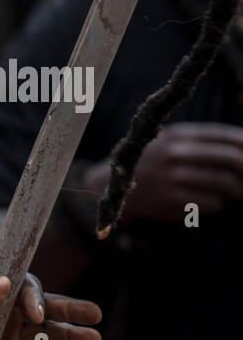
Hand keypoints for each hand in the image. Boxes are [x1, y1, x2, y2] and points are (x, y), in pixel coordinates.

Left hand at [0, 270, 101, 339]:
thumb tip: (3, 285)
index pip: (28, 288)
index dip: (36, 299)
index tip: (36, 314)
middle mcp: (7, 309)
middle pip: (46, 309)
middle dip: (71, 312)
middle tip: (96, 315)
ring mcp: (6, 334)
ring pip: (44, 336)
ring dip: (68, 339)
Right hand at [84, 122, 242, 222]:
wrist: (108, 188)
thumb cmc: (151, 165)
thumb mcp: (170, 144)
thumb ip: (203, 143)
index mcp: (178, 135)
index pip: (226, 136)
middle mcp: (176, 154)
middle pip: (231, 159)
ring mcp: (173, 178)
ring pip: (226, 183)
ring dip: (236, 189)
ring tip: (234, 191)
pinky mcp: (171, 200)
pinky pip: (212, 203)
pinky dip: (216, 204)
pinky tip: (207, 201)